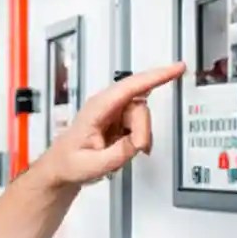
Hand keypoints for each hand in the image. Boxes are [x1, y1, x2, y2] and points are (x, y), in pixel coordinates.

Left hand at [35, 62, 185, 186]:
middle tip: (136, 149)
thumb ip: (118, 153)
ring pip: (141, 117)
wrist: (61, 169)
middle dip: (143, 130)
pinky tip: (127, 148)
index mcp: (96, 108)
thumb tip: (137, 142)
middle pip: (139, 106)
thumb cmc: (69, 163)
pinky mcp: (119, 120)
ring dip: (140, 136)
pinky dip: (139, 138)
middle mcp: (105, 105)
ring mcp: (113, 112)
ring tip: (121, 152)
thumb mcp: (93, 165)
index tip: (175, 69)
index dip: (155, 76)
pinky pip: (139, 125)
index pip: (129, 87)